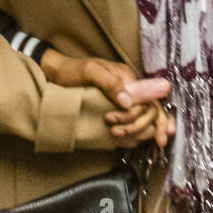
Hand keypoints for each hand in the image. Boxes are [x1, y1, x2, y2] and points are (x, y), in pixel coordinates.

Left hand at [39, 49, 175, 148]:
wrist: (55, 75)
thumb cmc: (72, 71)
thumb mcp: (90, 72)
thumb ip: (110, 84)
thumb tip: (127, 101)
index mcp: (128, 79)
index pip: (150, 101)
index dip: (156, 119)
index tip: (157, 137)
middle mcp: (129, 90)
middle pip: (149, 112)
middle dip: (139, 126)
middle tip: (117, 132)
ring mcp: (121, 100)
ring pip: (140, 119)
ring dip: (133, 131)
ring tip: (114, 134)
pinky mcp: (112, 109)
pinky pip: (128, 123)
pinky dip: (130, 133)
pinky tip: (128, 141)